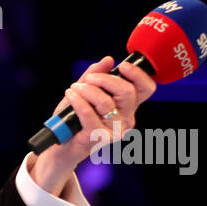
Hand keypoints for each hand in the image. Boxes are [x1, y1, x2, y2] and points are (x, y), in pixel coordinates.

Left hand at [30, 55, 156, 194]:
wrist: (60, 145)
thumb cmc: (74, 119)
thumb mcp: (84, 92)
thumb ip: (95, 75)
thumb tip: (108, 60)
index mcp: (127, 107)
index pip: (146, 89)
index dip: (138, 75)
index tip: (122, 66)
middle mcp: (126, 120)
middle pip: (128, 92)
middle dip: (105, 79)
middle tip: (89, 79)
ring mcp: (114, 131)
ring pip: (106, 102)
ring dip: (87, 90)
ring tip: (74, 88)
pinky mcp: (98, 139)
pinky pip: (88, 113)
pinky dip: (77, 101)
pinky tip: (70, 95)